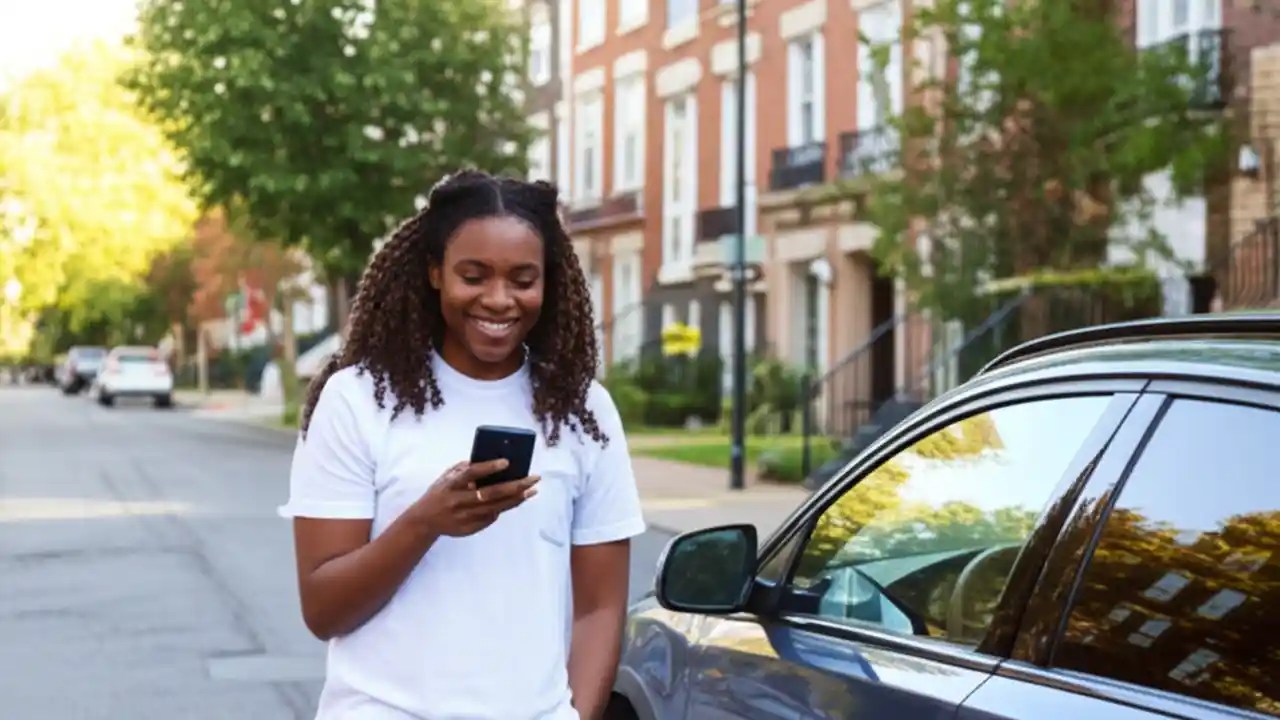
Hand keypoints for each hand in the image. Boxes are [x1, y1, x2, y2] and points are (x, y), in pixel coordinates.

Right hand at [410, 459, 540, 537]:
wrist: (424, 520)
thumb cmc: (441, 492)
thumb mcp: (447, 476)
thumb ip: (465, 468)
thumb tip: (492, 460)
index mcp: (451, 484)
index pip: (471, 474)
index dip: (489, 468)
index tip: (507, 461)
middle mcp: (457, 501)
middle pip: (491, 494)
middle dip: (515, 485)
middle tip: (534, 478)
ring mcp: (464, 517)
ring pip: (496, 508)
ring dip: (516, 499)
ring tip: (532, 490)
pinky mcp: (468, 529)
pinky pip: (491, 518)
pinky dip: (504, 508)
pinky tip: (517, 500)